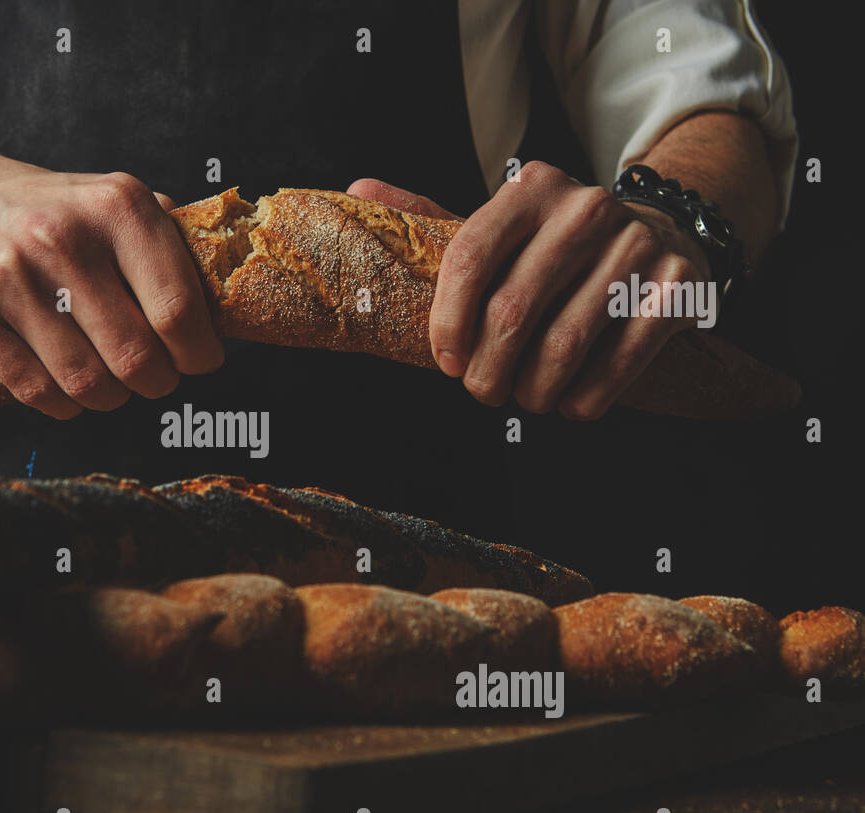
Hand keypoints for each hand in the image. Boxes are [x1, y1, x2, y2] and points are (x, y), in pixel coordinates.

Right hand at [0, 143, 221, 418]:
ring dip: (109, 399)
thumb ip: (171, 245)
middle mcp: (62, 236)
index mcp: (117, 206)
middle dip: (156, 383)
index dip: (198, 354)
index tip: (198, 362)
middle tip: (153, 379)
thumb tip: (227, 307)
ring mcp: (9, 275)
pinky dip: (61, 404)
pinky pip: (34, 391)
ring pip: (86, 383)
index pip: (179, 310)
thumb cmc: (51, 213)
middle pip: (136, 358)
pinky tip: (66, 388)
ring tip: (110, 384)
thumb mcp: (114, 202)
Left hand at [349, 164, 709, 418]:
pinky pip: (619, 363)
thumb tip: (357, 187)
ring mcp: (637, 244)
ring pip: (564, 345)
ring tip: (526, 400)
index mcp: (530, 189)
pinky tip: (572, 404)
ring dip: (535, 391)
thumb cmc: (553, 246)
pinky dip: (586, 398)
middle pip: (513, 311)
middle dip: (487, 371)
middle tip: (483, 393)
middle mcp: (586, 208)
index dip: (448, 322)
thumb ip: (432, 216)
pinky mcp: (676, 286)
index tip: (445, 362)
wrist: (660, 233)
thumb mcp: (499, 226)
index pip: (469, 257)